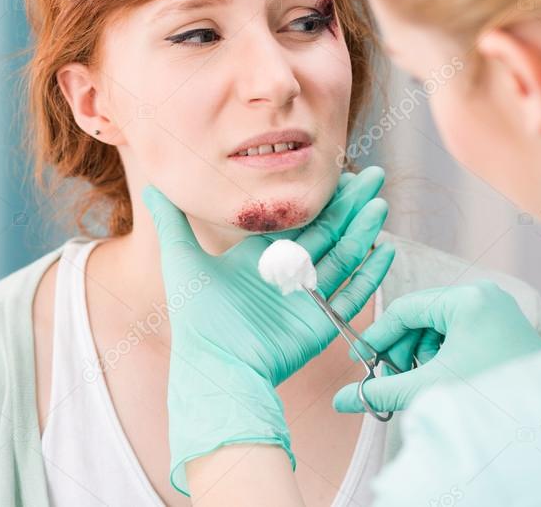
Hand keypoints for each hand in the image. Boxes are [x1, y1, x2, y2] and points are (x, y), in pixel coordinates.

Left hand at [142, 166, 396, 494]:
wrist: (217, 368)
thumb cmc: (198, 318)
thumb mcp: (183, 261)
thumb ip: (173, 221)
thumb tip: (154, 185)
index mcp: (262, 257)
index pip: (299, 219)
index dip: (321, 197)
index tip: (339, 172)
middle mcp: (288, 273)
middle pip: (328, 231)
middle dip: (351, 204)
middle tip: (373, 177)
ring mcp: (308, 297)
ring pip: (344, 256)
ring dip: (363, 230)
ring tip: (381, 204)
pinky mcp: (322, 322)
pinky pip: (351, 294)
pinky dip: (371, 275)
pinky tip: (386, 250)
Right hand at [331, 281, 540, 413]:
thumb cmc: (493, 396)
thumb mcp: (430, 388)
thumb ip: (382, 390)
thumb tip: (341, 400)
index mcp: (468, 299)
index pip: (406, 309)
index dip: (378, 337)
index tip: (358, 362)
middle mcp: (484, 296)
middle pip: (423, 317)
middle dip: (402, 351)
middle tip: (392, 379)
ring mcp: (498, 311)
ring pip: (441, 327)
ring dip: (423, 356)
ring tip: (422, 383)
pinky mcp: (505, 329)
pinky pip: (461, 334)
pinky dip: (445, 357)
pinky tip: (444, 380)